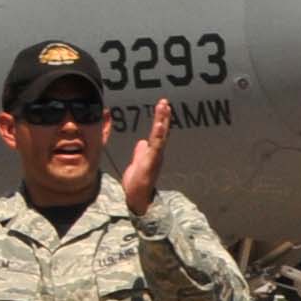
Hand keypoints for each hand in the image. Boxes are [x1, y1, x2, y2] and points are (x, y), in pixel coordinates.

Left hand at [120, 99, 172, 213]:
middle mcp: (157, 153)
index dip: (160, 120)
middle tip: (164, 102)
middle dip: (163, 116)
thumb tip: (141, 143)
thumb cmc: (137, 183)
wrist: (137, 198)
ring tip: (164, 107)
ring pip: (161, 135)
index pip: (158, 133)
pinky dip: (158, 134)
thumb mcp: (137, 163)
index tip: (161, 107)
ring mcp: (156, 156)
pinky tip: (159, 124)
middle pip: (162, 131)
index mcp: (153, 152)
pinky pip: (156, 145)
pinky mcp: (152, 161)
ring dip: (162, 121)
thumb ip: (140, 152)